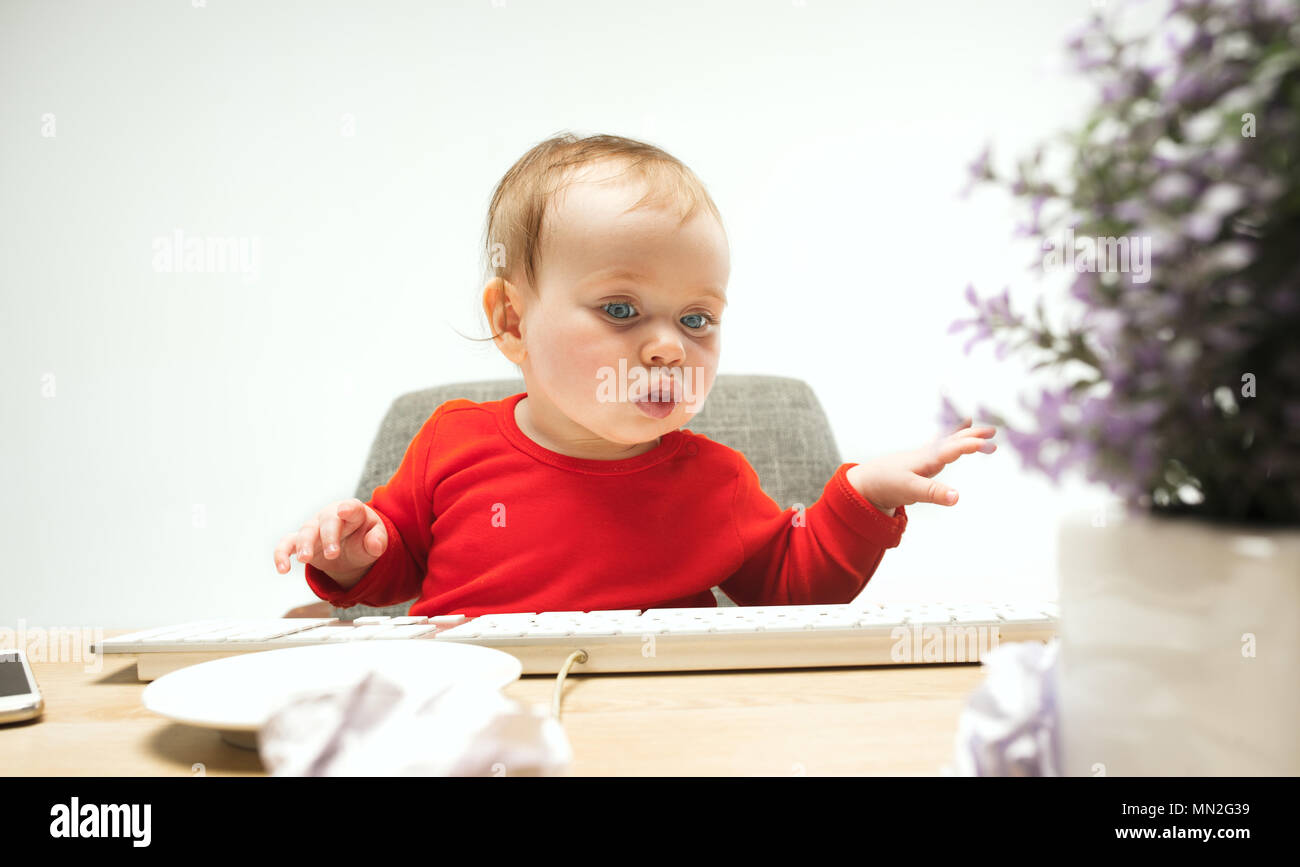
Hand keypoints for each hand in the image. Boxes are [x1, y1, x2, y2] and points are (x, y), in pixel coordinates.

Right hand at [273, 498, 387, 578]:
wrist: (351, 546)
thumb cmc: (364, 537)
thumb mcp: (377, 539)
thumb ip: (378, 541)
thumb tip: (375, 545)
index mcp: (353, 512)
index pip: (352, 507)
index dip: (348, 508)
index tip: (344, 511)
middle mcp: (331, 516)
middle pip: (327, 521)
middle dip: (328, 536)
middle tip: (332, 554)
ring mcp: (314, 527)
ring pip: (306, 531)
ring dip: (304, 545)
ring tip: (304, 560)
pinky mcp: (301, 541)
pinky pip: (287, 544)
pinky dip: (281, 554)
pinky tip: (282, 568)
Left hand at [846, 418, 995, 513]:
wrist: (864, 483)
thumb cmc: (886, 485)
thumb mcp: (911, 491)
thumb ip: (934, 493)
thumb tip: (957, 497)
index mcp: (927, 458)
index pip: (954, 449)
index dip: (972, 445)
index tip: (991, 444)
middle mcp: (927, 454)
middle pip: (953, 441)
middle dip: (972, 436)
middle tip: (992, 431)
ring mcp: (922, 457)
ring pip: (946, 442)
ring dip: (961, 434)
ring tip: (972, 423)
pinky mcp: (918, 463)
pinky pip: (937, 448)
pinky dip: (947, 440)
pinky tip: (948, 438)